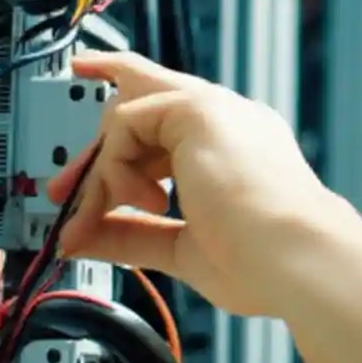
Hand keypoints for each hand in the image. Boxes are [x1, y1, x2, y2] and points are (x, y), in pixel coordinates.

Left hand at [49, 51, 361, 315]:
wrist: (297, 257)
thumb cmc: (266, 260)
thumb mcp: (182, 248)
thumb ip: (134, 235)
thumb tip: (87, 235)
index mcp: (240, 152)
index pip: (171, 126)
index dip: (124, 142)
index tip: (86, 166)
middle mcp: (232, 123)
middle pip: (144, 101)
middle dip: (96, 152)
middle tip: (64, 196)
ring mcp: (218, 111)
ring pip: (129, 113)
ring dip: (101, 171)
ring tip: (93, 218)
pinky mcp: (199, 108)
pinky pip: (125, 122)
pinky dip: (114, 167)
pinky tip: (141, 203)